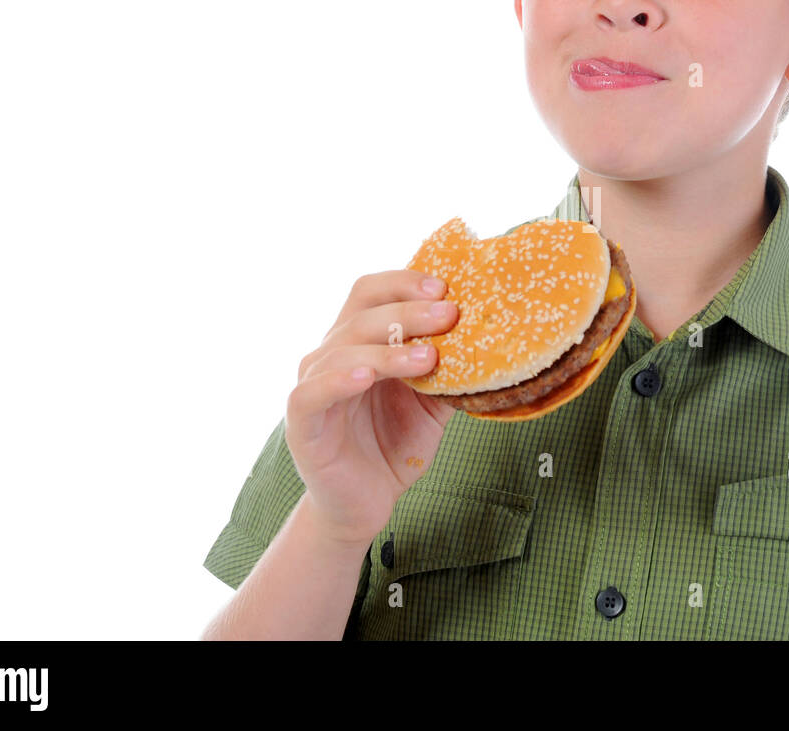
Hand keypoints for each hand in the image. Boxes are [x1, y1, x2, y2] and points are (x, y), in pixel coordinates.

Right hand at [285, 269, 459, 544]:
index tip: (446, 287)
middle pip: (362, 313)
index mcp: (360, 341)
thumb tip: (488, 342)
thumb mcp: (433, 405)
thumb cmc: (394, 446)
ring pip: (344, 349)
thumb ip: (450, 373)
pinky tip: (366, 377)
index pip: (373, 292)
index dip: (405, 283)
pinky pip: (313, 392)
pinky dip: (338, 379)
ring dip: (388, 349)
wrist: (365, 505)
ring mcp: (313, 384)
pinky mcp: (301, 421)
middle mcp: (332, 353)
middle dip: (409, 311)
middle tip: (450, 313)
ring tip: (428, 357)